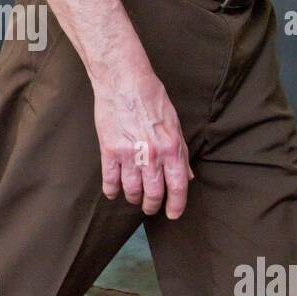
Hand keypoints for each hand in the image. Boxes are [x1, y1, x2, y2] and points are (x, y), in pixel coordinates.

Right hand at [92, 61, 193, 219]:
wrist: (123, 81)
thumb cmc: (151, 97)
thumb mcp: (174, 123)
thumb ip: (180, 151)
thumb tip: (187, 175)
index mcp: (171, 148)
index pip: (178, 186)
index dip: (176, 205)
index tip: (173, 214)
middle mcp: (152, 155)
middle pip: (153, 194)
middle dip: (152, 206)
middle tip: (150, 208)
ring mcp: (129, 155)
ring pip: (132, 191)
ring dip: (133, 198)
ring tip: (134, 197)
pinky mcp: (109, 151)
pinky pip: (110, 180)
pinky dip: (112, 190)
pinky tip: (113, 192)